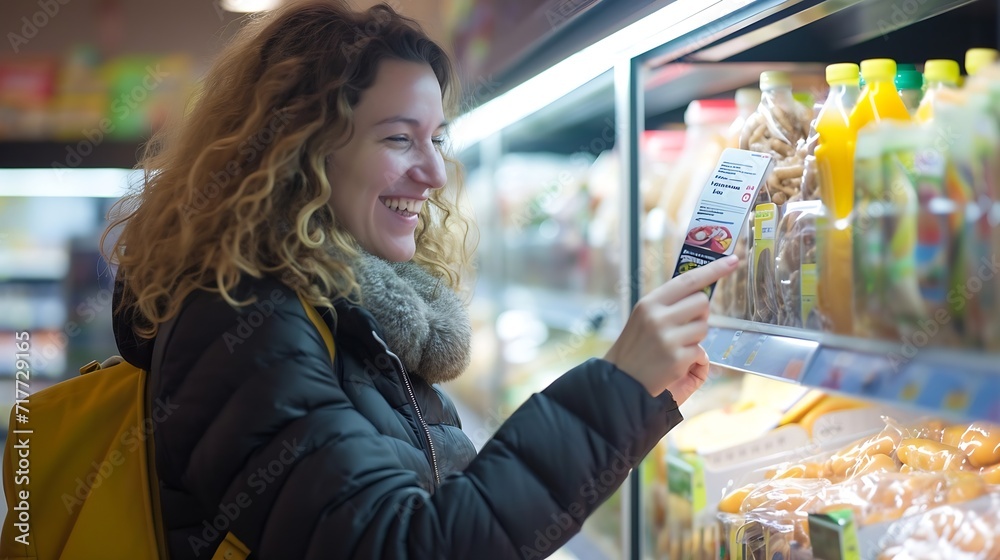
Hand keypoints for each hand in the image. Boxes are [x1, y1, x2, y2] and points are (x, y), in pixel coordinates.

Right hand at [603, 256, 737, 402]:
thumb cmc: (636, 346)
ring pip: (704, 327)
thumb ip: (669, 303)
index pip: (687, 280)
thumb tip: (702, 292)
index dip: (713, 270)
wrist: (621, 381)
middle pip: (702, 302)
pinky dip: (693, 357)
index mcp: (650, 303)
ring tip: (675, 346)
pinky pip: (701, 351)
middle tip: (685, 325)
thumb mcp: (644, 316)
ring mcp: (668, 338)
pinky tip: (675, 362)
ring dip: (696, 337)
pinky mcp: (677, 359)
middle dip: (700, 313)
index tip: (733, 261)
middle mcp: (658, 317)